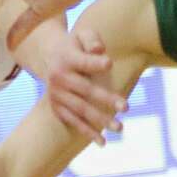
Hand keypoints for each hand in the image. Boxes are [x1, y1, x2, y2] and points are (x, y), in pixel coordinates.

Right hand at [45, 27, 125, 144]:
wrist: (50, 57)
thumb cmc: (75, 45)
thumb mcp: (82, 35)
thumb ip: (91, 39)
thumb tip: (99, 50)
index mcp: (66, 58)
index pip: (82, 61)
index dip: (95, 63)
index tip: (109, 64)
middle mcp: (58, 78)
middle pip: (85, 90)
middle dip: (106, 99)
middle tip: (126, 107)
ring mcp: (56, 95)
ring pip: (80, 109)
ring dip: (100, 120)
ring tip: (120, 128)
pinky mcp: (56, 107)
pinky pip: (73, 121)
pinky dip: (87, 132)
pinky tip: (102, 141)